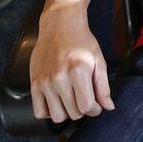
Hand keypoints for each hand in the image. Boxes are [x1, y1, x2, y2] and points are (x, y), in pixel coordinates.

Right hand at [30, 8, 114, 122]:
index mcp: (78, 71)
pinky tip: (57, 100)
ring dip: (67, 112)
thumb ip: (103, 86)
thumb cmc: (81, 41)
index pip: (86, 107)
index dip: (94, 110)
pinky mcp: (34, 83)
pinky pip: (39, 111)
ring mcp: (45, 81)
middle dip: (83, 110)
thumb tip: (108, 107)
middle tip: (85, 99)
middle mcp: (59, 77)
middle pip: (73, 113)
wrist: (60, 25)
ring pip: (56, 116)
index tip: (96, 106)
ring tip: (71, 100)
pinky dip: (49, 111)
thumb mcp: (98, 60)